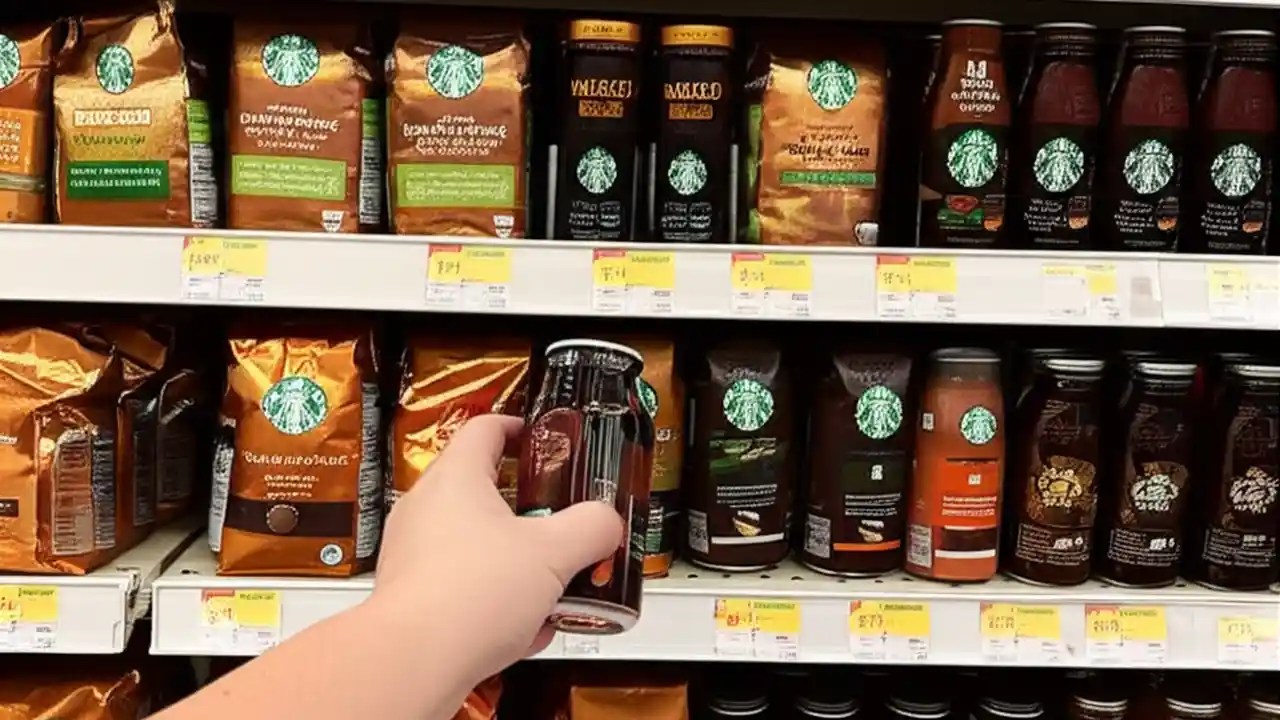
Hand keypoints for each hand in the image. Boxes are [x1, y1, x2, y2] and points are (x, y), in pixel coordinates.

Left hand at [370, 414, 623, 683]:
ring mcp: (413, 552)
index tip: (541, 437)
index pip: (486, 428)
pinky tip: (524, 627)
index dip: (519, 428)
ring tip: (549, 585)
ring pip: (475, 545)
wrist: (416, 661)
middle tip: (559, 519)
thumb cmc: (468, 595)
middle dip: (529, 511)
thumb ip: (591, 528)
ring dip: (515, 562)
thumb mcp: (554, 553)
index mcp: (456, 478)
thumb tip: (606, 522)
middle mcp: (425, 509)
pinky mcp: (412, 595)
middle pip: (482, 491)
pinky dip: (494, 600)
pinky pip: (462, 586)